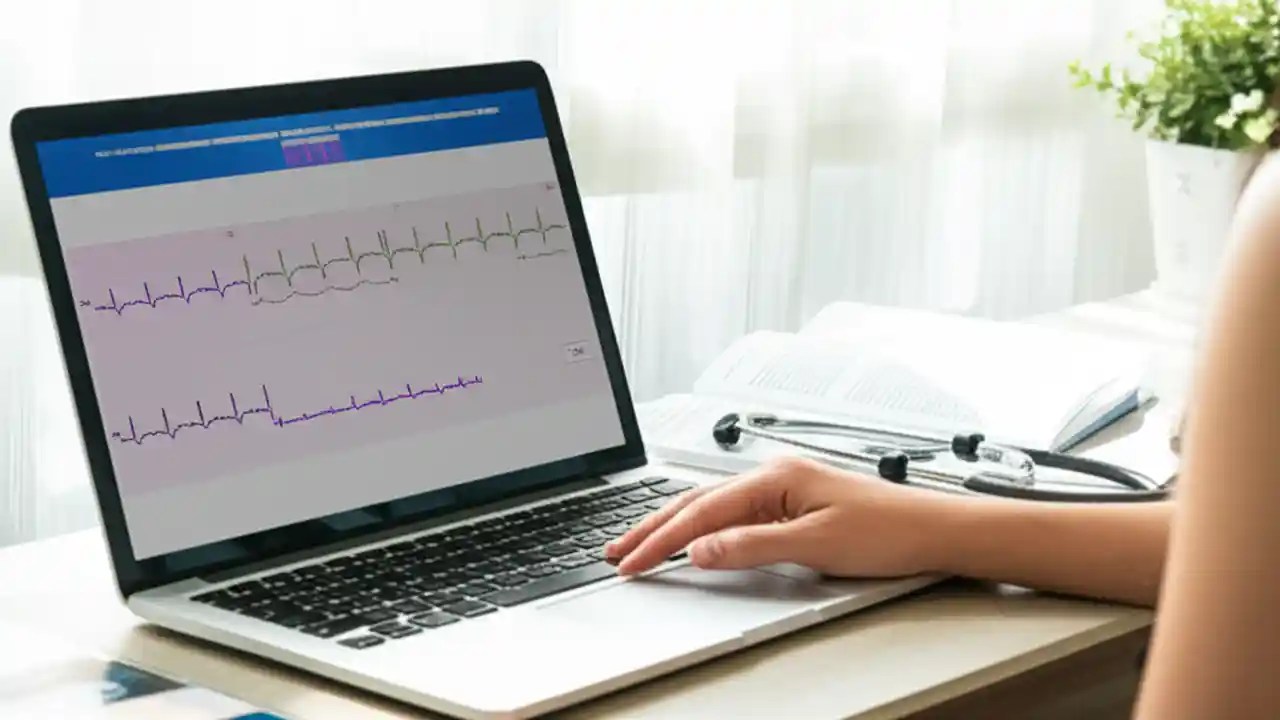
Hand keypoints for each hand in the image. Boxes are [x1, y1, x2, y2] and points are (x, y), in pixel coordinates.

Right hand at [605, 456, 950, 577]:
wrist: (934, 530)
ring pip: (712, 507)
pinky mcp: (793, 504)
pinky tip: (691, 537)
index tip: (632, 562)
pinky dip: (702, 527)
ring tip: (639, 543)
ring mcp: (783, 488)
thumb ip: (750, 545)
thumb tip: (700, 549)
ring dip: (673, 527)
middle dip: (653, 528)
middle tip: (617, 552)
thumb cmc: (888, 530)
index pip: (701, 511)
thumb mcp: (813, 544)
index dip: (662, 540)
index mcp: (774, 477)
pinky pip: (733, 514)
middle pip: (698, 503)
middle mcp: (775, 476)